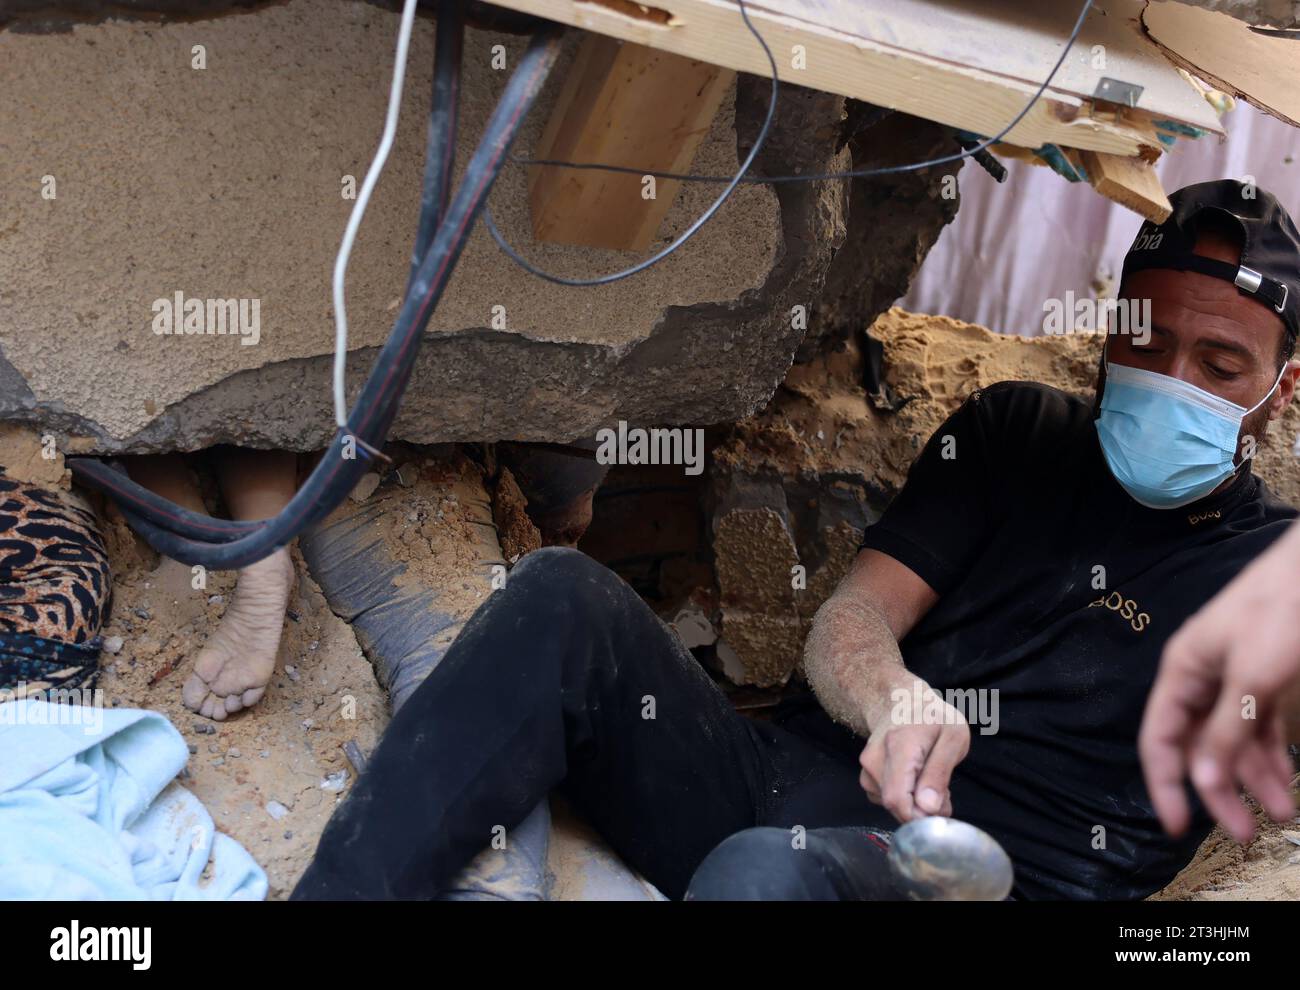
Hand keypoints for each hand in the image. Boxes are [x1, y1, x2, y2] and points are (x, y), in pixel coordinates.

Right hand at [859, 676, 969, 822]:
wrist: (900, 702)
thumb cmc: (931, 717)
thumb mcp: (953, 737)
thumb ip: (940, 773)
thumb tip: (928, 808)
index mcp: (898, 747)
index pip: (898, 799)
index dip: (920, 816)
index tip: (942, 808)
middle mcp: (874, 760)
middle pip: (896, 806)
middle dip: (923, 809)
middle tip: (943, 791)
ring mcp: (866, 769)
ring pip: (892, 806)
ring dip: (915, 804)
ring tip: (929, 779)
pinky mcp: (866, 777)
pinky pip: (887, 801)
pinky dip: (904, 799)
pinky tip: (914, 779)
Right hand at [1140, 523, 1299, 843]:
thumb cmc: (1281, 610)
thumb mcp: (1253, 676)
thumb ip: (1226, 730)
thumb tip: (1203, 781)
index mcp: (1183, 672)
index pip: (1160, 739)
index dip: (1165, 783)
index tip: (1177, 826)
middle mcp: (1202, 679)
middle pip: (1201, 747)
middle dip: (1222, 791)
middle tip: (1246, 831)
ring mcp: (1234, 679)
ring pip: (1235, 743)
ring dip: (1256, 779)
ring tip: (1284, 811)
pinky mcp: (1264, 679)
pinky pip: (1259, 728)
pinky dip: (1272, 756)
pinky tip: (1287, 779)